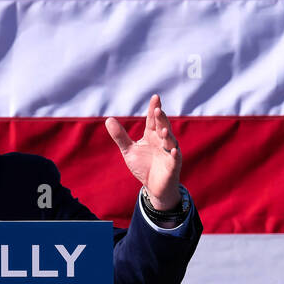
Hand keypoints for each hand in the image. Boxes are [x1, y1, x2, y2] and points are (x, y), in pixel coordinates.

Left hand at [104, 94, 182, 210]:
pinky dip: (175, 154)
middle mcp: (162, 141)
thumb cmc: (143, 165)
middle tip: (157, 109)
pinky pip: (175, 159)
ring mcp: (169, 153)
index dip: (154, 109)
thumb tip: (108, 119)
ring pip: (170, 141)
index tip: (155, 97)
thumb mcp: (129, 150)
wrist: (153, 186)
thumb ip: (120, 136)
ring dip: (167, 135)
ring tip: (162, 129)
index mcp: (152, 135)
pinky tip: (174, 150)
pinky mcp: (173, 166)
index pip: (153, 120)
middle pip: (162, 127)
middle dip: (161, 119)